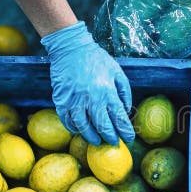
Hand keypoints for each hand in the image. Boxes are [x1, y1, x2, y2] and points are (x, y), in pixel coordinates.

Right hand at [41, 22, 134, 145]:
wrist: (71, 48)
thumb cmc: (97, 59)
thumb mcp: (117, 72)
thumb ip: (124, 92)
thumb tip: (125, 111)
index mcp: (107, 91)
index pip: (119, 118)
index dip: (125, 131)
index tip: (129, 139)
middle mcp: (91, 98)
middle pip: (103, 126)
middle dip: (111, 137)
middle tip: (114, 143)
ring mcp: (75, 100)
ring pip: (84, 127)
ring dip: (92, 137)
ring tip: (98, 141)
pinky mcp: (61, 100)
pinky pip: (67, 120)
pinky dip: (73, 128)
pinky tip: (79, 131)